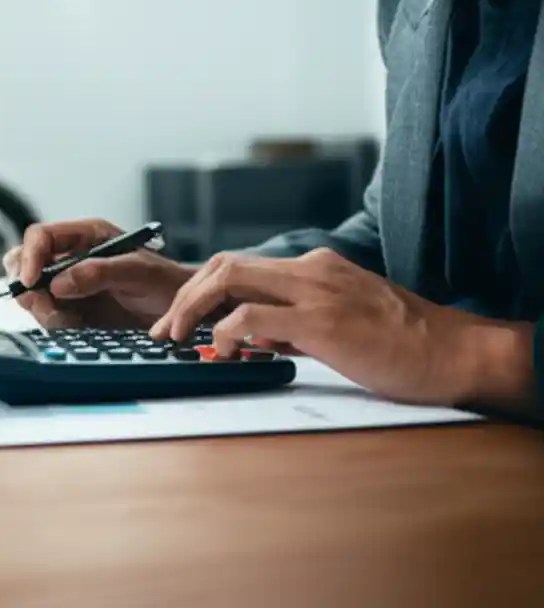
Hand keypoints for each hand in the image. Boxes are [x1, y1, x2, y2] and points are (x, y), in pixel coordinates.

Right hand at [1, 219, 194, 329]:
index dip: (30, 256)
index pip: (40, 237)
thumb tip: (59, 282)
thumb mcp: (137, 272)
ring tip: (71, 320)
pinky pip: (46, 315)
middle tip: (43, 305)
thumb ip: (98, 272)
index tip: (32, 281)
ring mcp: (68, 285)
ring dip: (43, 309)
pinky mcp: (70, 310)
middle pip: (25, 264)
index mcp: (85, 237)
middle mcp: (71, 258)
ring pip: (31, 293)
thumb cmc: (165, 283)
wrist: (180, 315)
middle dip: (29, 287)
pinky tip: (77, 325)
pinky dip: (55, 323)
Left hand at [148, 248, 533, 407]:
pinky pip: (253, 318)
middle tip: (165, 330)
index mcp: (313, 268)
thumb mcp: (339, 324)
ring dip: (192, 310)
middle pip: (223, 266)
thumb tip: (251, 338)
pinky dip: (226, 334)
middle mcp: (310, 270)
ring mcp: (315, 292)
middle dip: (184, 297)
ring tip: (178, 338)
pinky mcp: (322, 322)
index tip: (179, 320)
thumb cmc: (400, 344)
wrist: (452, 351)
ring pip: (230, 280)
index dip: (200, 292)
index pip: (240, 267)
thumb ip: (292, 325)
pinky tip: (224, 351)